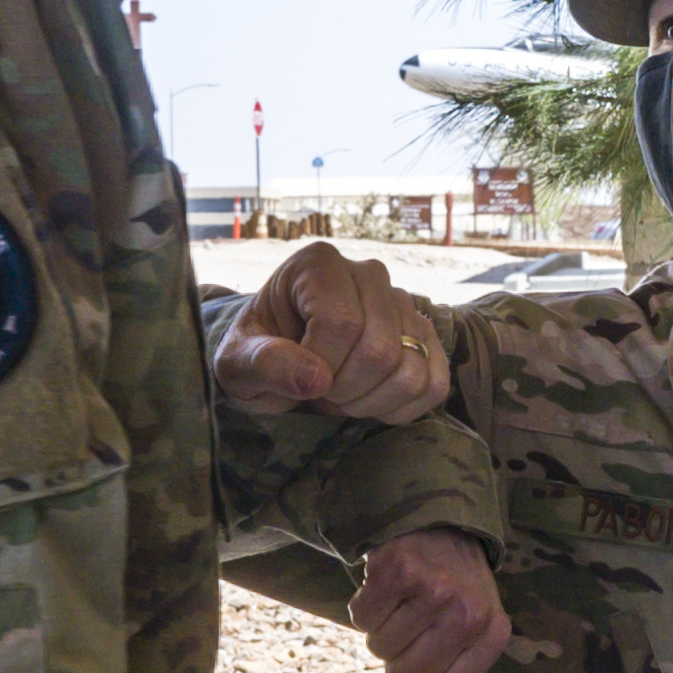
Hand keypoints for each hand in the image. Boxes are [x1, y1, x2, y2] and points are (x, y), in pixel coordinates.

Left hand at [214, 242, 449, 424]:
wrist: (281, 359)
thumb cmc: (258, 354)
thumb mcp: (237, 361)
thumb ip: (264, 363)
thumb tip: (316, 377)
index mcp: (318, 264)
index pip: (341, 322)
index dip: (320, 366)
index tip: (298, 377)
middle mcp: (368, 273)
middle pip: (380, 349)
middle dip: (345, 390)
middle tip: (319, 391)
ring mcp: (403, 303)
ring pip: (411, 369)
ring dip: (372, 401)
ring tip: (342, 395)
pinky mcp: (425, 336)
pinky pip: (434, 384)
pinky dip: (402, 408)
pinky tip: (370, 401)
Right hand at [354, 528, 509, 672]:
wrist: (438, 523)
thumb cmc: (456, 589)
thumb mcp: (474, 635)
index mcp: (493, 632)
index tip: (430, 651)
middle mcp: (468, 611)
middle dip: (398, 660)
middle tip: (411, 627)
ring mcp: (433, 588)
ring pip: (379, 649)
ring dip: (381, 631)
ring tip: (401, 604)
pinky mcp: (396, 568)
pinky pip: (360, 618)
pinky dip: (364, 607)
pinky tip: (385, 588)